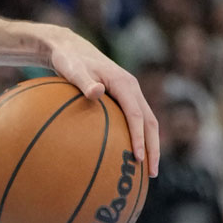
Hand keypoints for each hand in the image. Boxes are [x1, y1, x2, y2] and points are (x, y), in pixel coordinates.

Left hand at [36, 25, 159, 175]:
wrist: (71, 48)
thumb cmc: (69, 60)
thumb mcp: (72, 70)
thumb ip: (83, 82)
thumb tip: (96, 93)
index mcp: (124, 84)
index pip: (137, 115)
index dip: (139, 138)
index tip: (139, 159)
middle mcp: (132, 89)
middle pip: (150, 122)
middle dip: (154, 148)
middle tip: (152, 173)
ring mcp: (130, 94)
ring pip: (147, 122)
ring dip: (150, 145)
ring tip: (148, 170)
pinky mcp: (124, 98)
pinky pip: (136, 121)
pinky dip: (138, 138)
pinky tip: (129, 155)